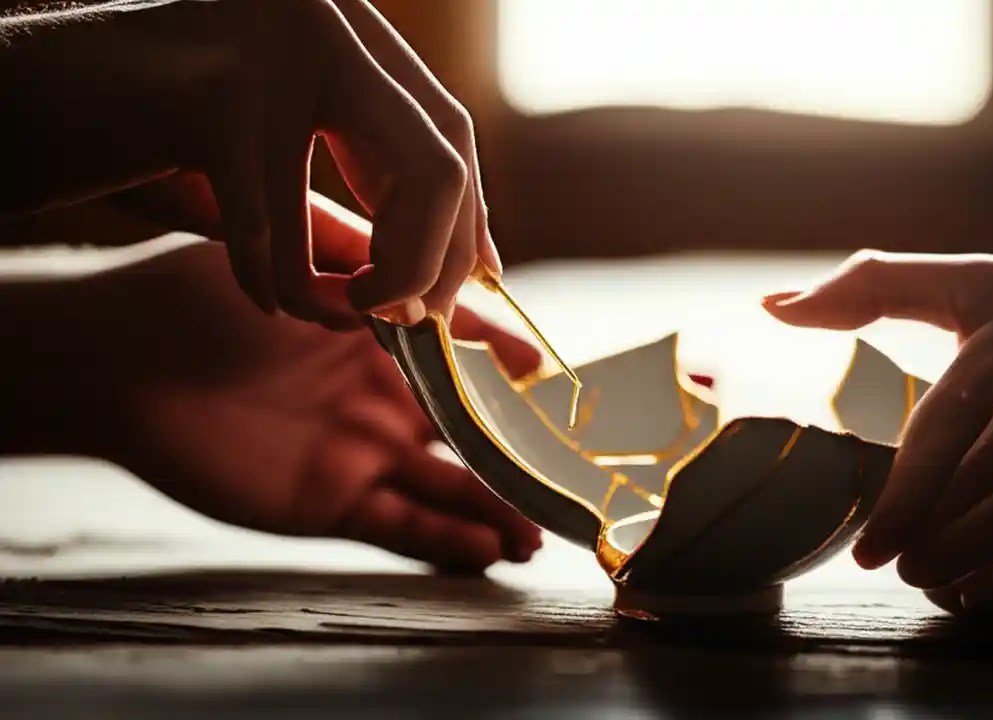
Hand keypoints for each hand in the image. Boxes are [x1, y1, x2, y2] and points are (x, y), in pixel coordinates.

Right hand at [2, 0, 496, 324]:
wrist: (17, 100)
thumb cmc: (138, 144)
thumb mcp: (266, 180)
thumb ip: (352, 221)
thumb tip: (448, 284)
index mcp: (341, 35)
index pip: (448, 130)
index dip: (466, 220)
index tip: (462, 288)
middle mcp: (323, 18)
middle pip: (448, 153)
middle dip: (441, 256)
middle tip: (407, 318)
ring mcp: (275, 41)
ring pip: (413, 179)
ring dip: (382, 276)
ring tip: (337, 312)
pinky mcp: (215, 88)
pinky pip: (284, 219)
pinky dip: (273, 277)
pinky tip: (260, 298)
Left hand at [55, 239, 542, 571]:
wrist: (123, 363)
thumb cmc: (202, 298)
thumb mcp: (301, 261)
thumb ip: (377, 266)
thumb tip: (455, 270)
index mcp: (375, 342)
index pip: (460, 357)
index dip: (506, 368)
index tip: (549, 376)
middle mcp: (377, 401)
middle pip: (464, 435)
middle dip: (514, 458)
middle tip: (565, 476)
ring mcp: (356, 453)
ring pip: (443, 488)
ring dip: (492, 511)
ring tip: (541, 534)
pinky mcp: (328, 501)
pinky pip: (400, 525)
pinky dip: (445, 540)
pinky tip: (488, 549)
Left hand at [764, 251, 992, 614]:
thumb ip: (884, 285)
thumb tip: (769, 305)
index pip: (923, 455)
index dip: (892, 510)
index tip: (874, 547)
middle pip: (947, 511)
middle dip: (920, 548)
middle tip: (906, 563)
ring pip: (985, 551)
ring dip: (954, 576)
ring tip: (943, 577)